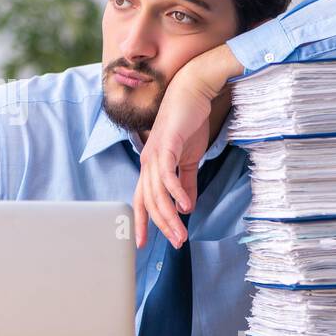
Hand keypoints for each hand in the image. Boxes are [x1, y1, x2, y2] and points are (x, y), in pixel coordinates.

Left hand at [133, 44, 241, 249]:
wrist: (193, 92)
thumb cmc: (188, 123)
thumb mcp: (189, 159)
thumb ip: (186, 183)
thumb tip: (186, 207)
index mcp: (150, 166)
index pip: (142, 200)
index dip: (142, 222)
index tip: (143, 244)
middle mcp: (147, 162)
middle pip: (149, 202)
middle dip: (161, 226)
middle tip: (176, 244)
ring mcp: (154, 153)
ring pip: (157, 193)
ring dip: (170, 217)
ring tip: (182, 234)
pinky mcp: (166, 145)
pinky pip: (167, 174)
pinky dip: (176, 192)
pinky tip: (186, 206)